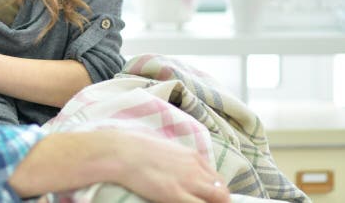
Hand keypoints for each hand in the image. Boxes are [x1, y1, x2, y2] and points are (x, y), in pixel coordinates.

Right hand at [114, 131, 229, 202]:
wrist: (123, 151)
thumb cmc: (137, 147)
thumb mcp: (165, 147)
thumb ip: (177, 158)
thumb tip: (177, 165)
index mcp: (193, 156)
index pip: (217, 178)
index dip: (216, 191)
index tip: (210, 198)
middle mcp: (195, 169)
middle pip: (221, 191)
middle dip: (221, 202)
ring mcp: (188, 182)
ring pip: (218, 199)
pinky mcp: (176, 195)